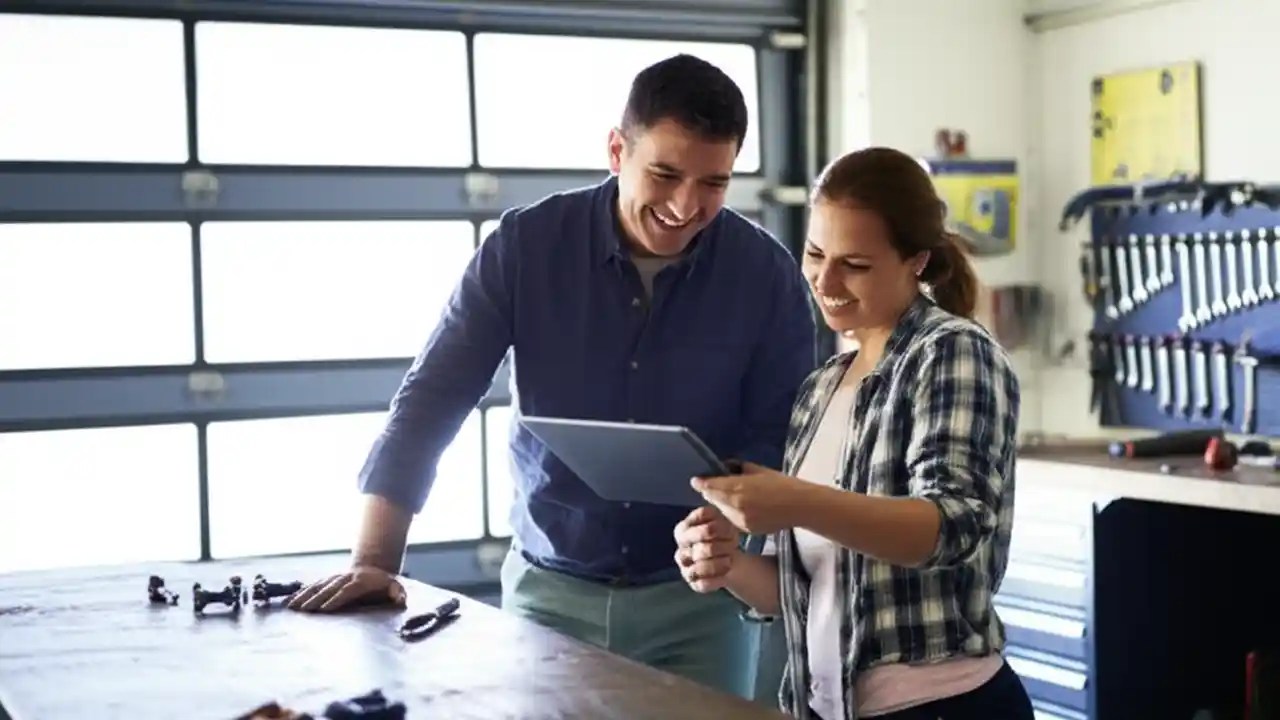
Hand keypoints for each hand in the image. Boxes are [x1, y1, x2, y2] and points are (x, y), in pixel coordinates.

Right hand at [286, 565, 405, 612]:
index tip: (324, 610)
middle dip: (315, 599)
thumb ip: (398, 593)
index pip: (347, 590)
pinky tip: (290, 601)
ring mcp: (335, 578)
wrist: (373, 568)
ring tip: (291, 606)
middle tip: (303, 610)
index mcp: (362, 581)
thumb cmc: (385, 585)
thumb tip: (401, 599)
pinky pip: (313, 586)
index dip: (336, 599)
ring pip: (318, 586)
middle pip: (329, 588)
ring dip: (304, 595)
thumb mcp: (395, 587)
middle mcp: (345, 577)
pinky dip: (301, 593)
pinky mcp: (327, 580)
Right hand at [674, 506, 740, 592]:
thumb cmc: (722, 536)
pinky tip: (726, 572)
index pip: (699, 522)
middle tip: (734, 544)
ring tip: (730, 559)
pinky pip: (703, 583)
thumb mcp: (720, 520)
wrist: (727, 557)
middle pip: (701, 545)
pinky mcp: (693, 583)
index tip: (731, 529)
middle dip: (721, 544)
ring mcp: (685, 567)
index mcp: (683, 529)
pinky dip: (717, 578)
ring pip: (700, 566)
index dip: (719, 525)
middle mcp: (680, 548)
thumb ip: (717, 516)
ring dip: (719, 562)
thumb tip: (721, 509)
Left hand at [691, 461, 811, 534]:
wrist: (800, 506)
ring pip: (722, 511)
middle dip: (712, 492)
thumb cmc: (782, 484)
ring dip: (722, 504)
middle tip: (714, 485)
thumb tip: (725, 466)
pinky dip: (733, 514)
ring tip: (734, 496)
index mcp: (738, 488)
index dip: (701, 483)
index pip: (709, 486)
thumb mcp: (758, 470)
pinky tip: (745, 507)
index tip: (696, 480)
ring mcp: (740, 520)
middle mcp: (735, 506)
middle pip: (713, 499)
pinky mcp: (746, 530)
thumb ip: (739, 468)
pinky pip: (732, 520)